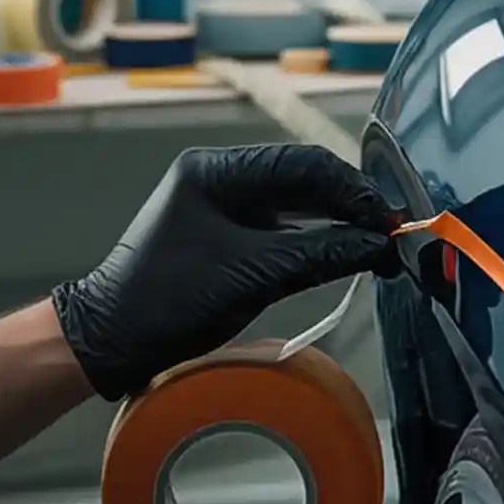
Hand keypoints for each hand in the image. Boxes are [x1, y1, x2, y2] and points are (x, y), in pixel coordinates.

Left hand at [53, 144, 396, 399]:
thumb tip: (378, 246)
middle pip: (303, 180)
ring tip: (378, 246)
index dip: (352, 190)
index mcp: (217, 170)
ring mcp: (225, 205)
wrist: (111, 339)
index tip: (387, 219)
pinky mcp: (229, 234)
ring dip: (337, 224)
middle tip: (392, 234)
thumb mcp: (252, 277)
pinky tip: (346, 253)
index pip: (302, 164)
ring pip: (297, 204)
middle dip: (350, 206)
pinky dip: (316, 240)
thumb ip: (319, 256)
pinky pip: (283, 228)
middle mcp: (222, 177)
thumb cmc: (168, 301)